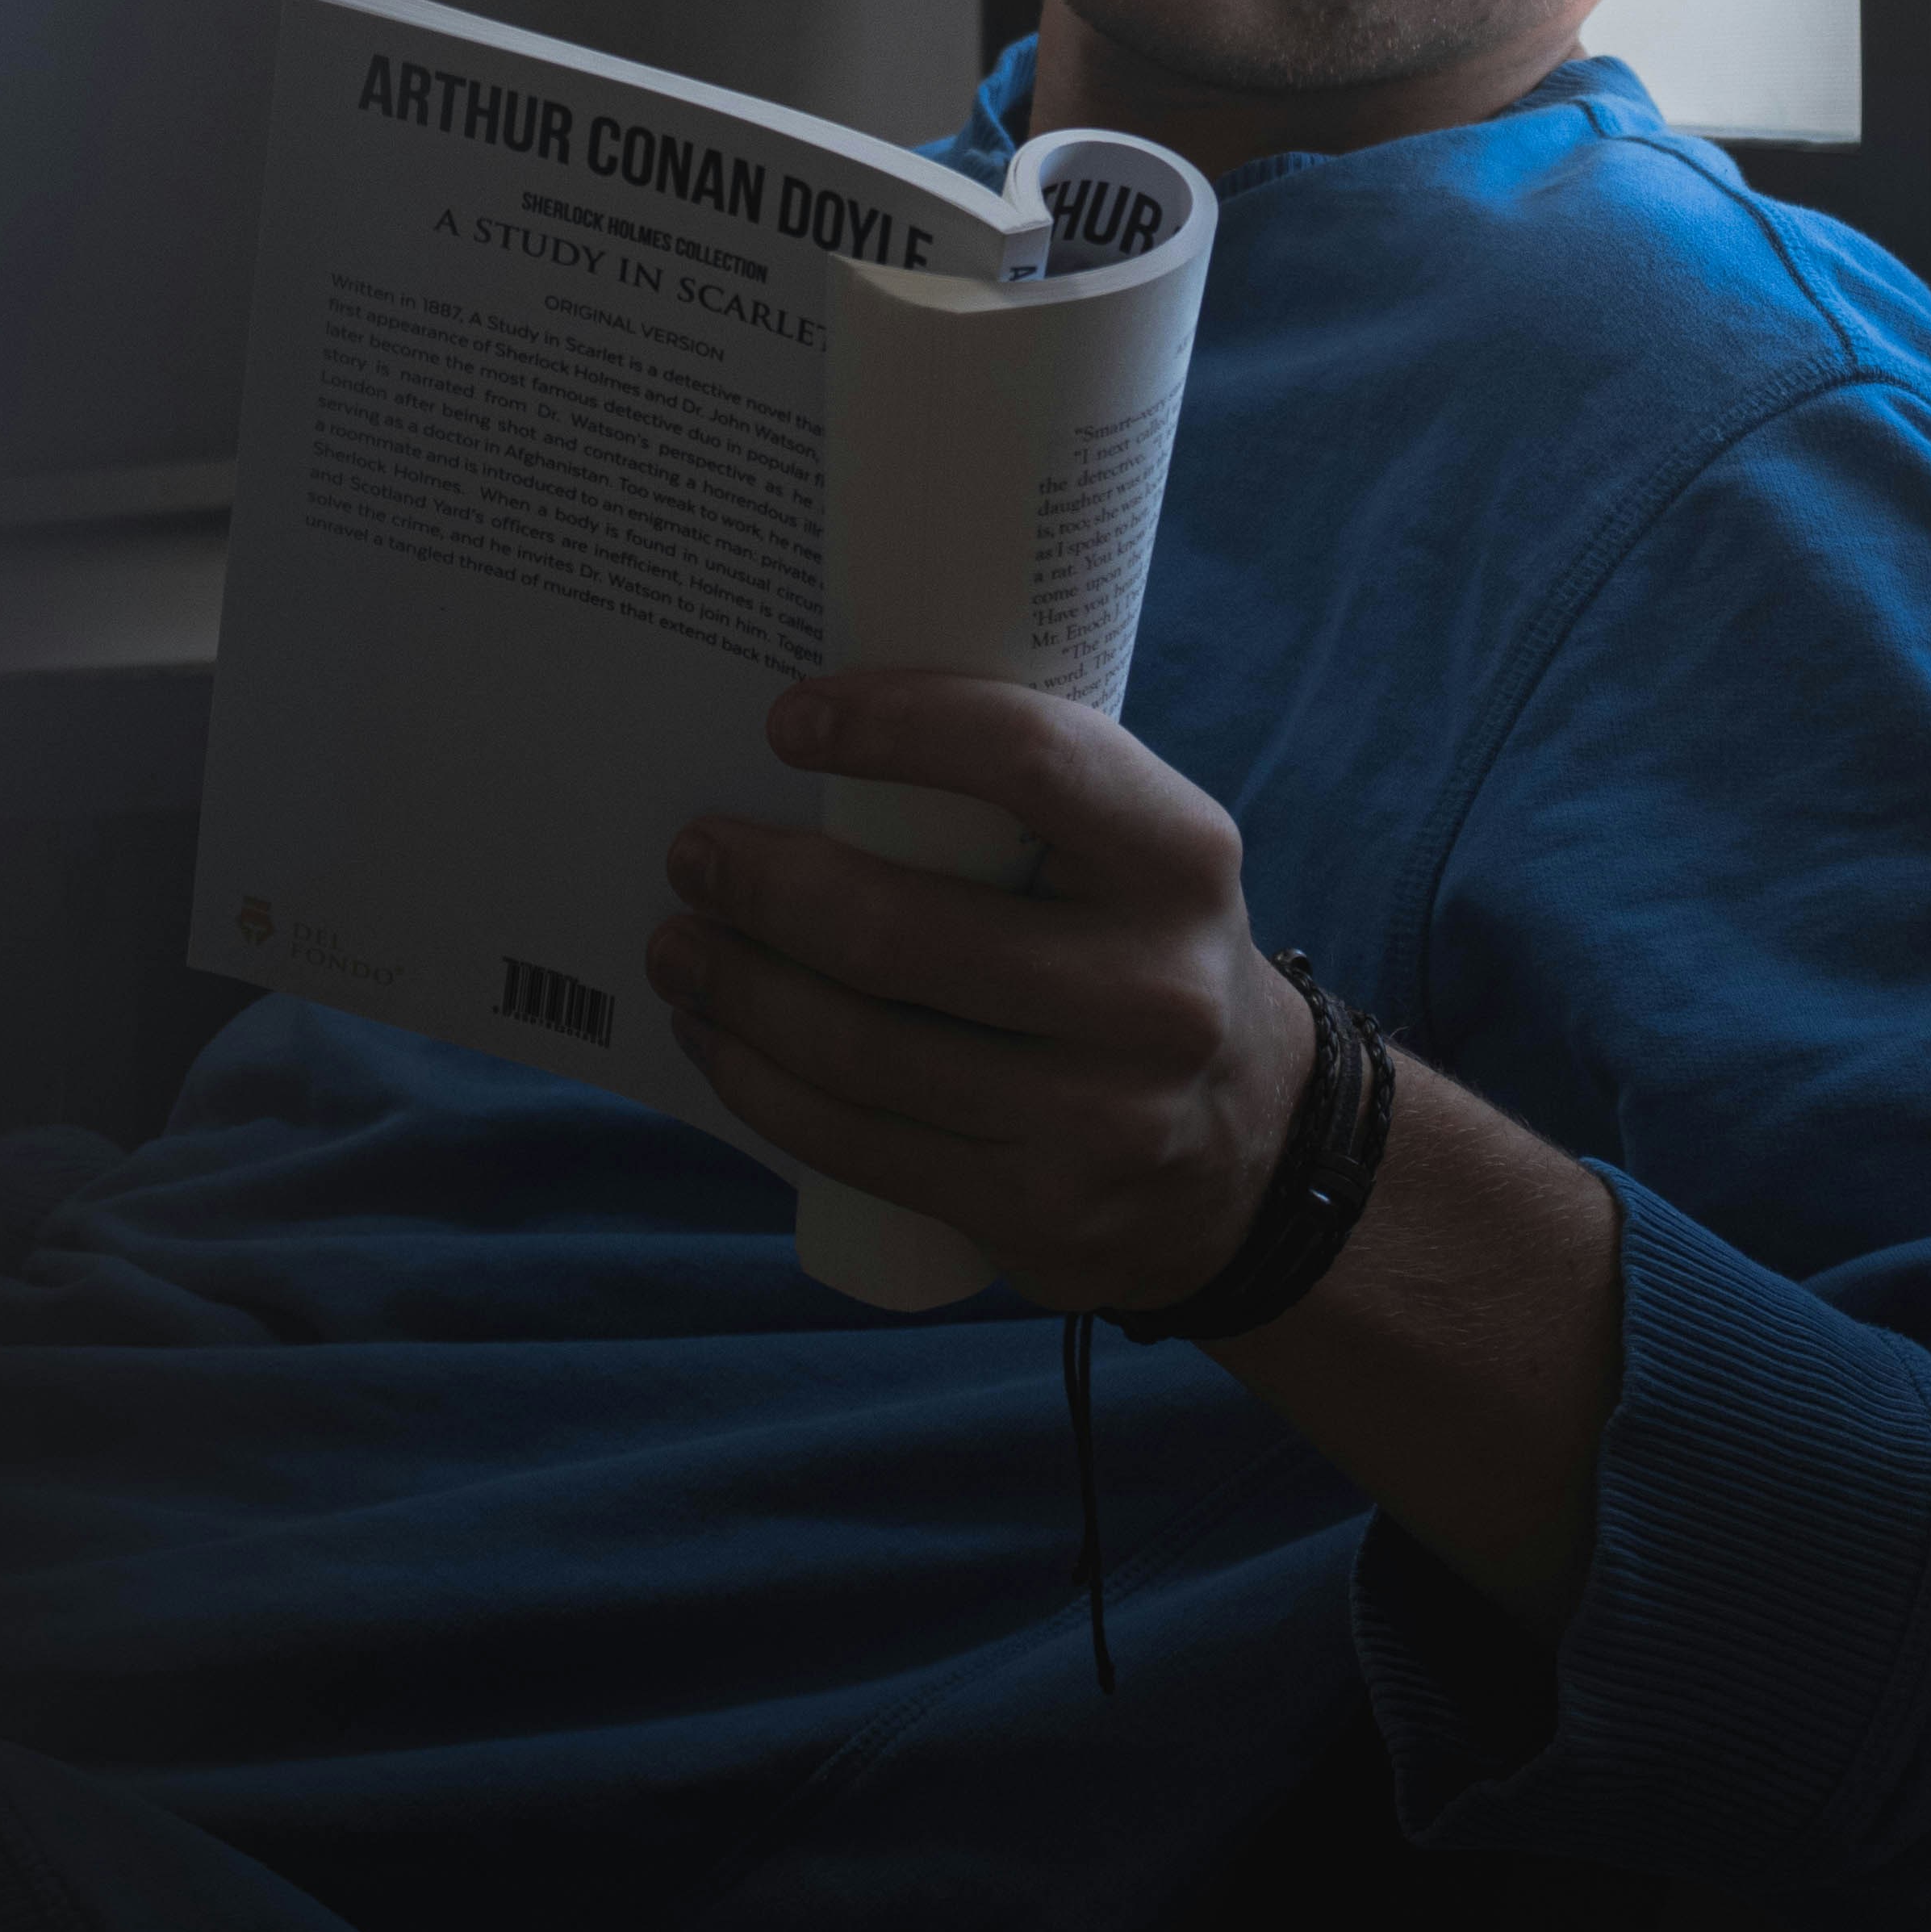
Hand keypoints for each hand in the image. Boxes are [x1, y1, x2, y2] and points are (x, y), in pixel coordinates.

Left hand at [652, 673, 1313, 1312]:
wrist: (1252, 1154)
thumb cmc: (1144, 956)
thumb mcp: (1137, 861)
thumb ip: (1026, 804)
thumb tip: (820, 745)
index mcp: (1180, 859)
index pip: (1030, 760)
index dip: (896, 727)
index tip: (791, 719)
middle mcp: (1155, 991)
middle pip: (902, 932)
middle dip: (764, 888)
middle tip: (694, 855)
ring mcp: (1098, 1115)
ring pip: (861, 1050)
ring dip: (740, 991)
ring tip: (678, 947)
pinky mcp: (1038, 1211)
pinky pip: (860, 1144)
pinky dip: (762, 1088)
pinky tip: (717, 1042)